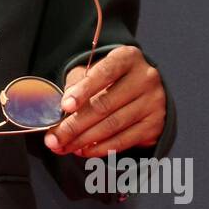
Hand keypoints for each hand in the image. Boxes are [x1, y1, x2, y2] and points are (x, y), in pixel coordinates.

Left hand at [43, 45, 165, 157]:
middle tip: (53, 139)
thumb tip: (63, 110)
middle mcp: (145, 78)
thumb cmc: (110, 79)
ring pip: (112, 126)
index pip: (104, 73)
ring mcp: (153, 102)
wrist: (143, 90)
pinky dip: (100, 148)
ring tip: (63, 146)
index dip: (83, 91)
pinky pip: (123, 141)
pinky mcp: (155, 125)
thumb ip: (77, 84)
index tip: (65, 107)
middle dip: (74, 125)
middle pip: (104, 105)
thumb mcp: (93, 71)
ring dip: (83, 140)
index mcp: (128, 58)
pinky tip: (83, 150)